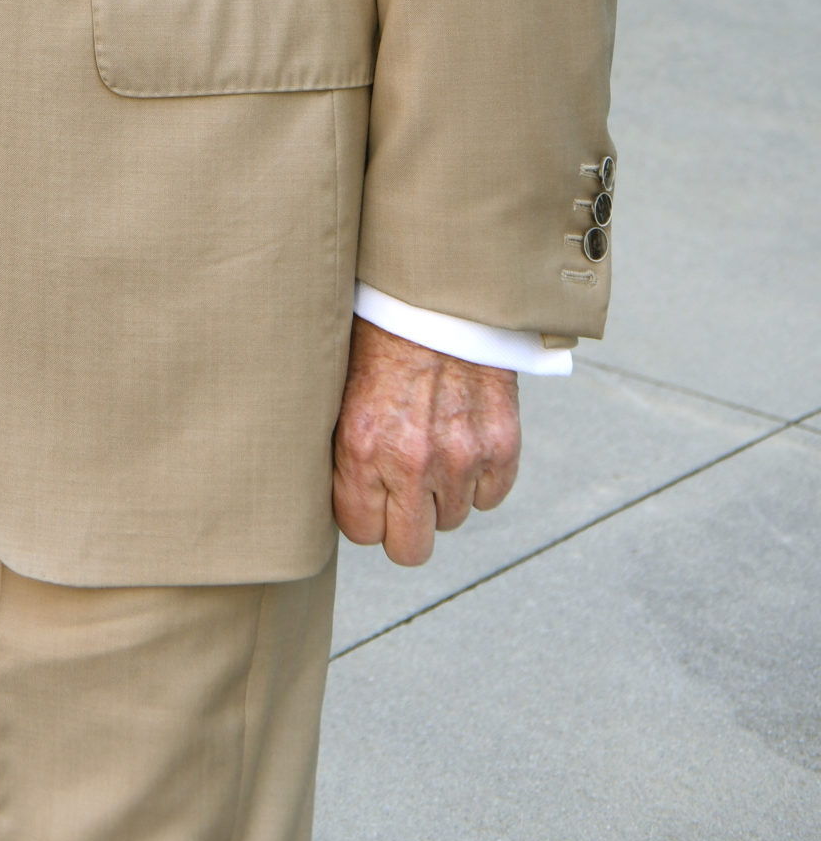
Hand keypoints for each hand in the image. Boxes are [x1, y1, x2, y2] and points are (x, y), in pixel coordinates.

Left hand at [332, 316, 519, 565]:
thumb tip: (338, 490)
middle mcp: (412, 462)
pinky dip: (478, 477)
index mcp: (361, 447)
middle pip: (410, 549)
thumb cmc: (379, 330)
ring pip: (451, 519)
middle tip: (399, 491)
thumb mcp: (339, 387)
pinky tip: (461, 440)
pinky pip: (490, 495)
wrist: (436, 291)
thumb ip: (341, 446)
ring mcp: (461, 458)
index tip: (366, 494)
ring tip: (430, 446)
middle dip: (402, 526)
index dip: (363, 515)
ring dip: (440, 493)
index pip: (361, 532)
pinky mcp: (502, 446)